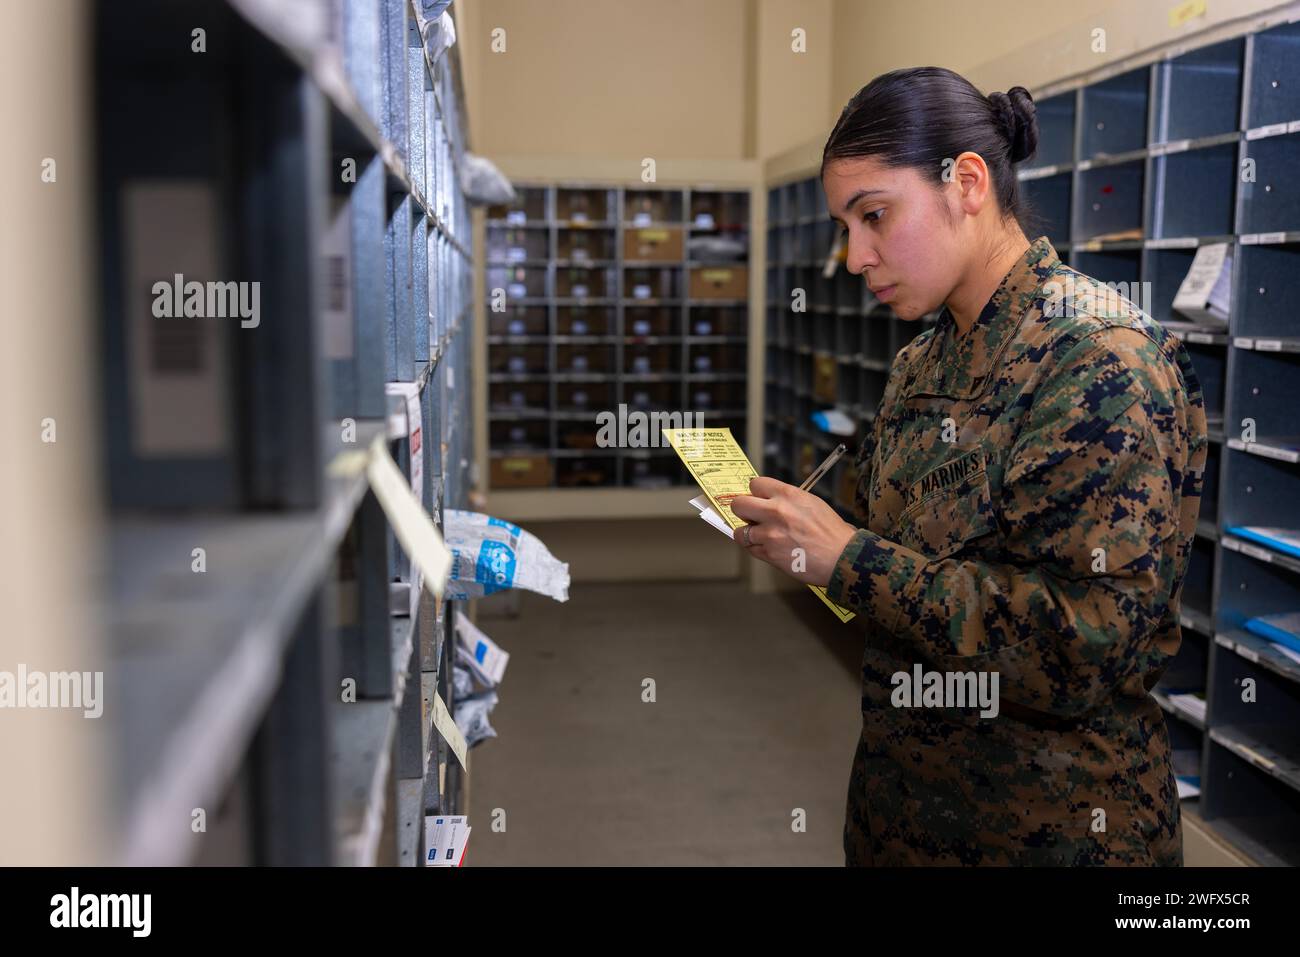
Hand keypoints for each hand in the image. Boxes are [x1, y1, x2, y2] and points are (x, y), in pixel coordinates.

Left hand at [731, 476, 857, 586]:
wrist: (842, 558)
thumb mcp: (812, 503)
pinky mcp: (769, 554)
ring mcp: (770, 534)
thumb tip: (767, 501)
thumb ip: (787, 500)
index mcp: (788, 494)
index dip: (756, 493)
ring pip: (740, 531)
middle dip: (743, 510)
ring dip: (748, 534)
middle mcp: (776, 511)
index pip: (755, 484)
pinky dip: (757, 549)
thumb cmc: (832, 531)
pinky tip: (770, 548)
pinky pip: (750, 549)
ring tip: (762, 537)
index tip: (759, 500)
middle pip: (738, 504)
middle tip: (751, 517)